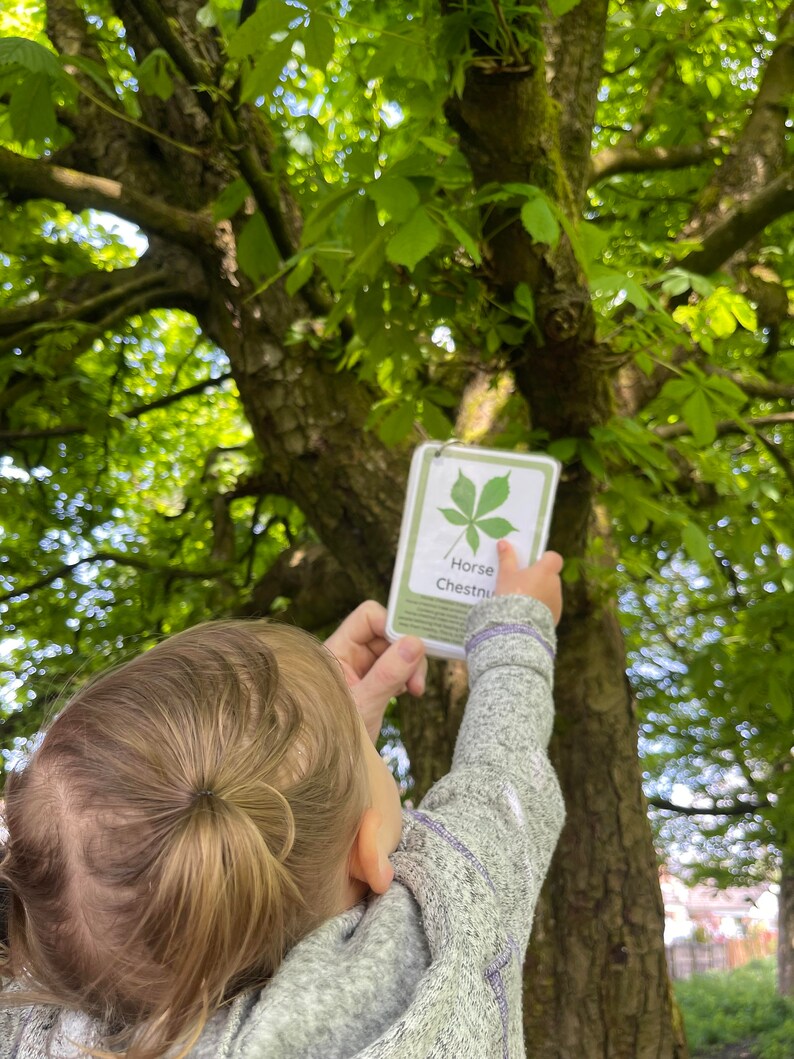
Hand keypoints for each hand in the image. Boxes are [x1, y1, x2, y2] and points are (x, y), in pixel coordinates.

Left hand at [325, 601, 426, 742]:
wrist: (330, 771)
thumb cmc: (334, 739)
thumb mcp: (364, 706)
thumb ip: (388, 674)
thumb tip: (415, 642)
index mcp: (336, 651)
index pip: (368, 617)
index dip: (393, 625)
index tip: (413, 647)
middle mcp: (348, 654)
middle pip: (387, 632)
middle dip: (407, 650)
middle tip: (418, 679)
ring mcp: (361, 668)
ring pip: (396, 649)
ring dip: (411, 665)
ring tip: (415, 690)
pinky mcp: (373, 681)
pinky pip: (397, 667)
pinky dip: (407, 676)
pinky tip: (407, 693)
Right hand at [494, 542, 562, 625]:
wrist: (518, 625)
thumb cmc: (512, 594)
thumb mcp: (505, 575)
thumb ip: (506, 558)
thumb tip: (503, 542)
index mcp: (546, 571)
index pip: (554, 558)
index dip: (546, 559)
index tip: (533, 563)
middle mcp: (555, 584)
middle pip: (550, 576)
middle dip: (539, 579)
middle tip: (522, 584)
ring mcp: (557, 601)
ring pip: (550, 593)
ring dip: (540, 594)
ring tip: (521, 602)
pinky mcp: (555, 617)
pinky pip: (549, 609)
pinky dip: (541, 610)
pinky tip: (526, 614)